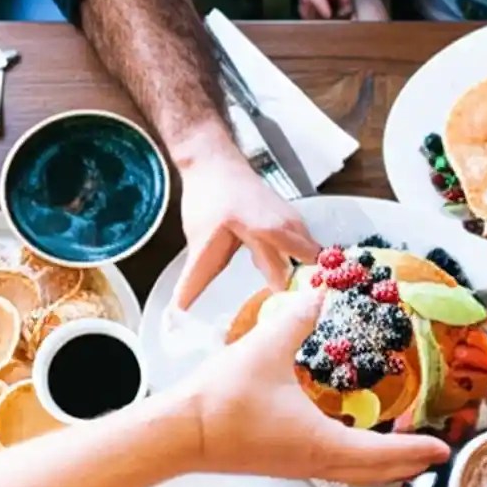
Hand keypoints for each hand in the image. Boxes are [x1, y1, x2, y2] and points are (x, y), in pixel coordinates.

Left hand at [174, 151, 318, 308]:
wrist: (214, 162)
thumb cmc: (208, 200)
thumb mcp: (199, 243)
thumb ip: (193, 282)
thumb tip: (176, 314)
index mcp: (268, 233)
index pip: (290, 274)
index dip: (297, 301)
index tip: (298, 324)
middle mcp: (290, 227)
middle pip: (311, 271)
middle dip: (308, 294)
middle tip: (301, 320)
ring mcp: (296, 223)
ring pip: (311, 261)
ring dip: (306, 280)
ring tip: (302, 307)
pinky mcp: (296, 222)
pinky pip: (307, 251)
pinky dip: (302, 267)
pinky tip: (293, 285)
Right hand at [175, 291, 449, 484]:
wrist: (179, 433)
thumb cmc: (224, 397)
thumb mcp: (266, 348)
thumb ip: (298, 317)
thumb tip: (320, 290)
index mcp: (324, 443)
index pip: (385, 454)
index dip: (418, 449)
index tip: (445, 447)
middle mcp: (318, 463)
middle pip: (377, 473)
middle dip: (409, 462)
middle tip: (435, 449)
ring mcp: (299, 468)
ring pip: (355, 474)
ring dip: (383, 463)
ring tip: (403, 444)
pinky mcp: (284, 464)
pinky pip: (334, 468)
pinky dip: (357, 460)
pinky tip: (355, 440)